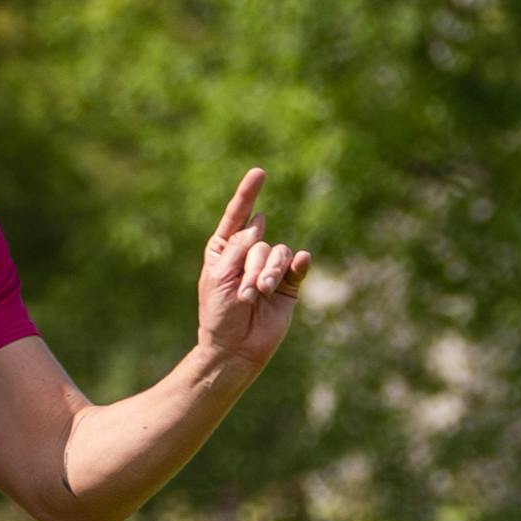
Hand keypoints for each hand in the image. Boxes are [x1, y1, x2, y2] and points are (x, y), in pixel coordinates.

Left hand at [190, 170, 312, 371]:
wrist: (234, 348)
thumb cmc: (218, 313)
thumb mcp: (218, 275)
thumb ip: (237, 247)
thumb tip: (259, 222)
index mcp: (225, 249)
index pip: (238, 216)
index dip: (248, 194)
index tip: (259, 172)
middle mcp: (249, 255)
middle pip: (259, 240)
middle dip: (252, 266)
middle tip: (245, 294)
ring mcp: (270, 270)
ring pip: (279, 253)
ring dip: (269, 274)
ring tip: (259, 295)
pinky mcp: (289, 286)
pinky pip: (298, 266)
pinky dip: (300, 263)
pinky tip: (302, 262)